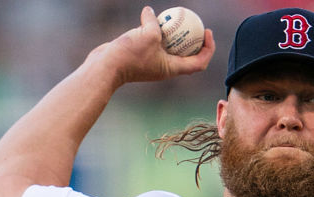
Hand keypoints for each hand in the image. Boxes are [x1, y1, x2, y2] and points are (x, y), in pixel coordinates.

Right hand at [87, 6, 214, 85]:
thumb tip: (150, 11)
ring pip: (170, 49)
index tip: (207, 32)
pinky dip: (157, 32)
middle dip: (196, 42)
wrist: (105, 67)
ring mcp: (154, 63)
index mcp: (173, 68)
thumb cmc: (129, 54)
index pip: (199, 63)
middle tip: (197, 25)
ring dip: (175, 36)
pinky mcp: (142, 57)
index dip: (208, 49)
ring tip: (177, 18)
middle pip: (188, 56)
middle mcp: (166, 68)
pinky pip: (155, 43)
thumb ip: (154, 22)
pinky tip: (152, 17)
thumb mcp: (148, 34)